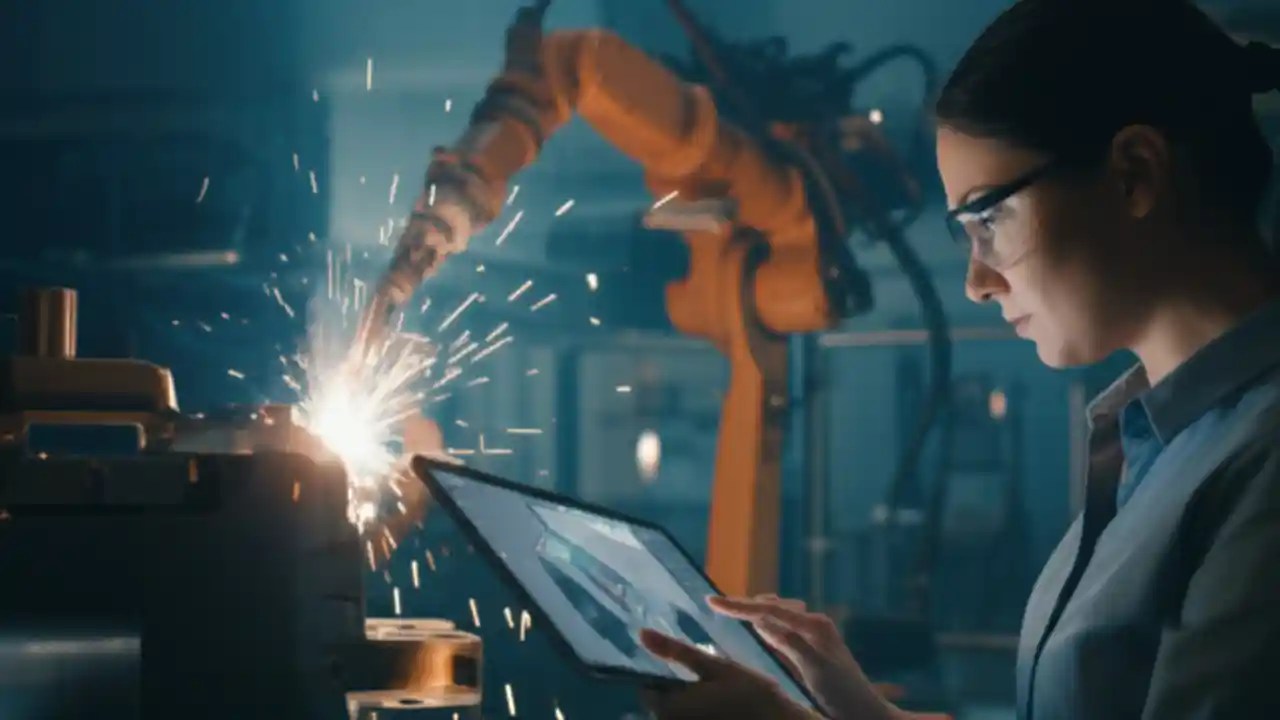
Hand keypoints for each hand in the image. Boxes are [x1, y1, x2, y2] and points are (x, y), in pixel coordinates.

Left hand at [639, 629, 817, 719]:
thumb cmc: (748, 694)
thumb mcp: (713, 666)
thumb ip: (675, 651)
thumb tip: (641, 634)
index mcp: (668, 709)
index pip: (647, 688)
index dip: (661, 673)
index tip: (683, 663)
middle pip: (661, 702)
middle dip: (676, 688)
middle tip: (704, 675)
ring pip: (678, 711)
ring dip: (690, 700)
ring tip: (715, 688)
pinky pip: (693, 717)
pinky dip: (700, 710)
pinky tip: (721, 704)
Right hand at [709, 595, 901, 719]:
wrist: (866, 713)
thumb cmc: (843, 694)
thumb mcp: (815, 669)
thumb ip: (790, 643)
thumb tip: (762, 620)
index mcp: (813, 626)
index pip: (768, 610)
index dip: (738, 606)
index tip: (711, 601)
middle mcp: (813, 625)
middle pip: (772, 607)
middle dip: (745, 604)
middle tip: (716, 604)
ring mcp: (814, 636)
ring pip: (778, 615)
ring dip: (755, 610)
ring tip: (732, 610)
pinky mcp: (812, 649)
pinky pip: (783, 629)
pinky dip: (766, 623)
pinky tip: (758, 627)